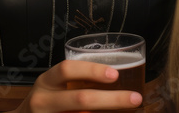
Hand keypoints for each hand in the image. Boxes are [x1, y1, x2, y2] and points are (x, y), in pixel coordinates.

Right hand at [13, 59, 142, 112]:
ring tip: (129, 111)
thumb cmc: (45, 101)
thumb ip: (75, 81)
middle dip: (113, 99)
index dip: (92, 70)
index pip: (67, 69)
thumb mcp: (53, 86)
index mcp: (46, 82)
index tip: (115, 74)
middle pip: (81, 99)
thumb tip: (117, 79)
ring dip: (107, 112)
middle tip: (135, 98)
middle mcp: (43, 100)